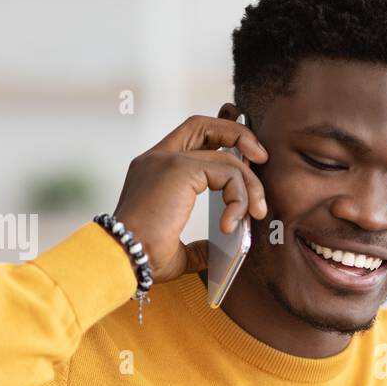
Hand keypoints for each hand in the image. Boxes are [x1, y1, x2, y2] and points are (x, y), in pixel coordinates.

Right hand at [111, 112, 269, 283]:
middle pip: (203, 125)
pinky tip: (231, 225)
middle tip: (263, 159)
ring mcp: (167, 160)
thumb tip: (220, 251)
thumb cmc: (143, 260)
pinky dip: (239, 198)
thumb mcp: (178, 251)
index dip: (221, 137)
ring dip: (250, 185)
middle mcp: (157, 159)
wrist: (124, 260)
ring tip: (256, 214)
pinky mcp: (179, 169)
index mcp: (153, 171)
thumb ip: (199, 246)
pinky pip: (227, 174)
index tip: (248, 156)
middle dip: (239, 134)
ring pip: (226, 157)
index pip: (190, 137)